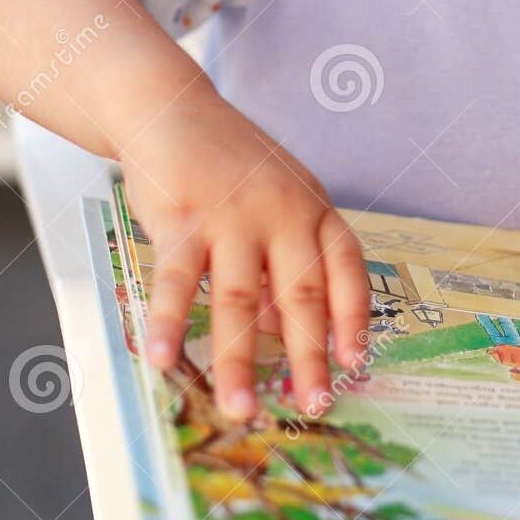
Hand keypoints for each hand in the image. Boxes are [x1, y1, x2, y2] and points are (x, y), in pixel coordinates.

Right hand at [117, 92, 369, 420]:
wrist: (173, 110)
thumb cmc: (230, 165)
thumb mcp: (277, 205)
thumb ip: (285, 266)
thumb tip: (288, 336)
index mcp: (313, 209)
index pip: (347, 270)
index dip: (354, 319)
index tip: (356, 364)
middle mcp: (281, 213)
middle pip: (302, 296)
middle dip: (308, 359)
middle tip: (313, 408)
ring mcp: (232, 216)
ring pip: (238, 300)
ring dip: (238, 360)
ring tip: (239, 410)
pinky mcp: (182, 219)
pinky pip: (175, 281)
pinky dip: (167, 323)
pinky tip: (162, 360)